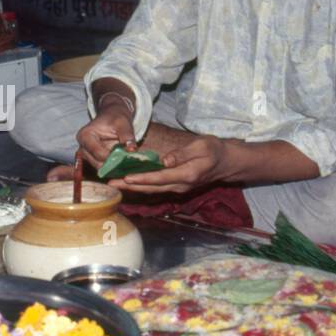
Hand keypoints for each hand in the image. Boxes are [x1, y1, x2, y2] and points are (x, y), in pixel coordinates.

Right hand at [75, 101, 136, 168]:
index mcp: (85, 136)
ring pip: (101, 169)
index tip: (127, 157)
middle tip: (129, 163)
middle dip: (114, 164)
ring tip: (128, 164)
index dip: (112, 157)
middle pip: (98, 163)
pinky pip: (105, 169)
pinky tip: (125, 165)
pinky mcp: (94, 161)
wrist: (113, 117)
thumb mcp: (123, 123)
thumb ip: (127, 135)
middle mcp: (83, 148)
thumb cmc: (115, 118)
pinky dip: (115, 168)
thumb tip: (132, 149)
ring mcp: (88, 156)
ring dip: (115, 168)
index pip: (98, 153)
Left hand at [109, 135, 228, 194]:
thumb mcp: (202, 145)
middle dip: (130, 186)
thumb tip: (165, 161)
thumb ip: (182, 154)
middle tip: (110, 184)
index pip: (160, 178)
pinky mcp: (176, 186)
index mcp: (187, 175)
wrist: (225, 162)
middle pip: (151, 188)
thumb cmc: (214, 150)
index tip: (126, 178)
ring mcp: (178, 188)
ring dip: (133, 188)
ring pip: (152, 190)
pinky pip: (156, 188)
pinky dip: (141, 186)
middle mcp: (181, 185)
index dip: (142, 178)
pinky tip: (129, 183)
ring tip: (114, 185)